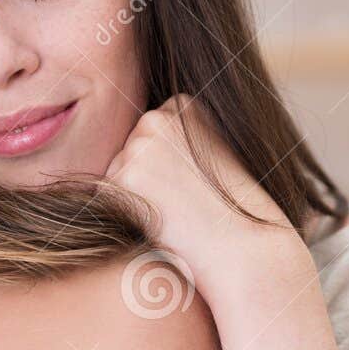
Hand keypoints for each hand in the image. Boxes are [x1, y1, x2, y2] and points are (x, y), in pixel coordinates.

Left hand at [103, 95, 300, 298]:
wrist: (242, 245)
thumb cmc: (231, 209)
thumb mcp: (209, 154)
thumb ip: (174, 140)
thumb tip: (132, 147)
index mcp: (182, 104)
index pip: (149, 136)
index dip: (166, 168)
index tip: (193, 183)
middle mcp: (156, 115)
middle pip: (127, 152)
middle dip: (146, 181)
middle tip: (183, 202)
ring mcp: (138, 143)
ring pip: (116, 175)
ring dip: (134, 197)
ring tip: (174, 211)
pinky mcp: (122, 176)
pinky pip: (106, 199)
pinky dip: (125, 215)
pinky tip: (159, 221)